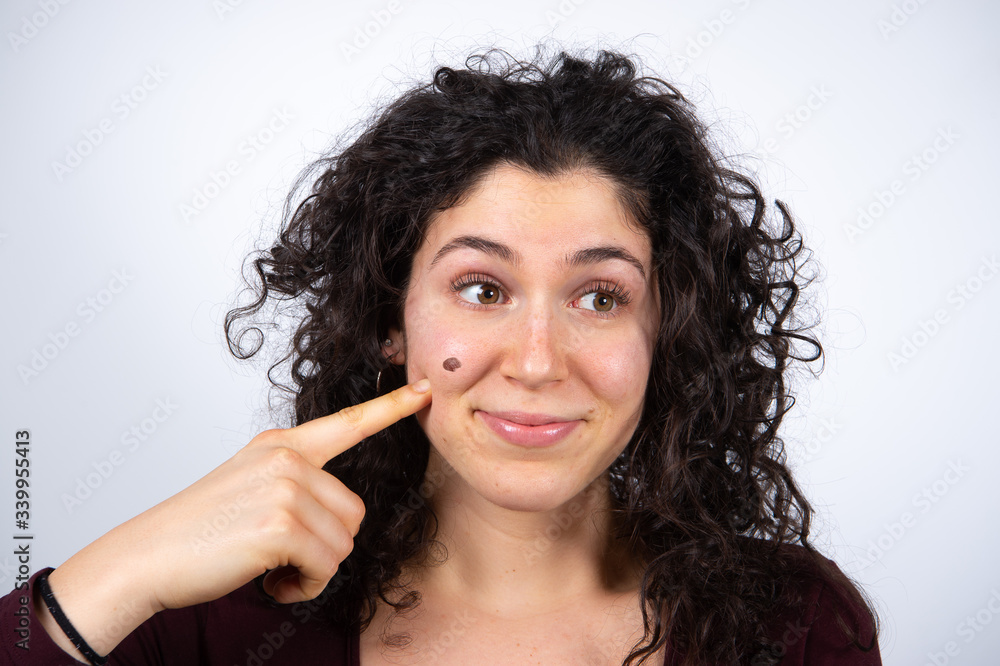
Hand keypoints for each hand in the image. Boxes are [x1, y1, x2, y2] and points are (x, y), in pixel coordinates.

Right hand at [43, 379, 431, 656]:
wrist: (147, 556)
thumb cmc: (200, 530)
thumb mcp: (250, 483)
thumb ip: (296, 481)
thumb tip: (340, 511)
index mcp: (282, 445)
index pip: (348, 423)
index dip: (390, 408)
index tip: (424, 391)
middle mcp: (287, 458)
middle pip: (355, 513)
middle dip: (326, 546)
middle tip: (279, 553)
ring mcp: (285, 487)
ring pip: (343, 544)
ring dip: (312, 569)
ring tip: (269, 564)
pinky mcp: (281, 523)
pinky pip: (324, 568)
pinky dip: (301, 586)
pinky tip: (268, 579)